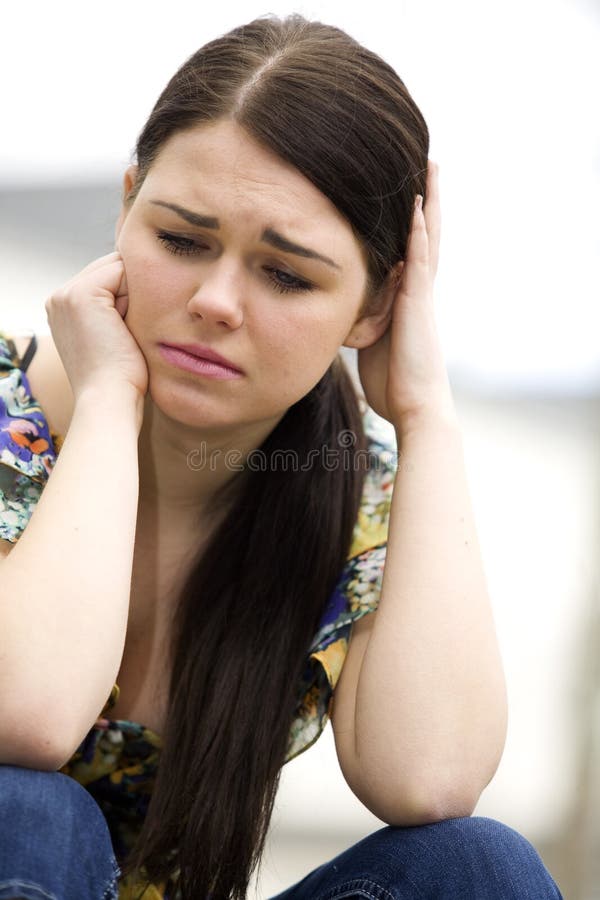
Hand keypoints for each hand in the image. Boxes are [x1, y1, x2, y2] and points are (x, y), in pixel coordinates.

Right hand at [45, 251, 148, 405]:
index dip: (127, 298)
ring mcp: (66, 294)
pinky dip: (134, 296)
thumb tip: (139, 283)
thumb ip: (115, 306)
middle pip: (111, 268)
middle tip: (122, 334)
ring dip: (132, 295)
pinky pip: (122, 271)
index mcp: (63, 308)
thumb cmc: (121, 377)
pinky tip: (124, 326)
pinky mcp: (81, 294)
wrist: (109, 399)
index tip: (121, 335)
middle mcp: (59, 297)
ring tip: (122, 331)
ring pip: (118, 268)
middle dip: (129, 293)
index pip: (106, 277)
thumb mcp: (113, 334)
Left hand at [357, 161, 456, 436]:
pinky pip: (420, 258)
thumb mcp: (370, 345)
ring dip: (427, 201)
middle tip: (428, 163)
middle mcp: (418, 291)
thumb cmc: (393, 384)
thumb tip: (340, 315)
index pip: (409, 251)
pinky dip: (419, 230)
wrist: (414, 406)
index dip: (410, 222)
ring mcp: (421, 294)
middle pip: (425, 235)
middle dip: (425, 200)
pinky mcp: (419, 302)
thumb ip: (361, 323)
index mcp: (406, 299)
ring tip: (429, 166)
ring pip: (427, 238)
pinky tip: (416, 202)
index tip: (406, 193)